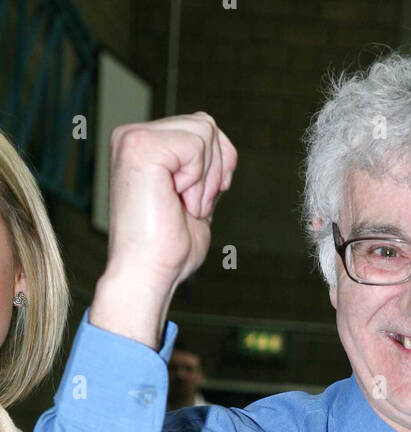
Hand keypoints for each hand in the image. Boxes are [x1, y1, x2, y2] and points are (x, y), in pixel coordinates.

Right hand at [91, 113, 236, 346]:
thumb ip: (203, 170)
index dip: (216, 168)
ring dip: (205, 180)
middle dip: (213, 172)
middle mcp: (132, 135)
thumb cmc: (168, 249)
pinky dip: (197, 182)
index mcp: (143, 145)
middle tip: (188, 207)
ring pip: (205, 131)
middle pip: (207, 124)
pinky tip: (176, 202)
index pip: (201, 127)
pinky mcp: (140, 146)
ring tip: (181, 206)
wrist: (148, 274)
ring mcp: (133, 137)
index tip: (197, 203)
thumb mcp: (195, 198)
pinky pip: (197, 145)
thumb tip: (225, 148)